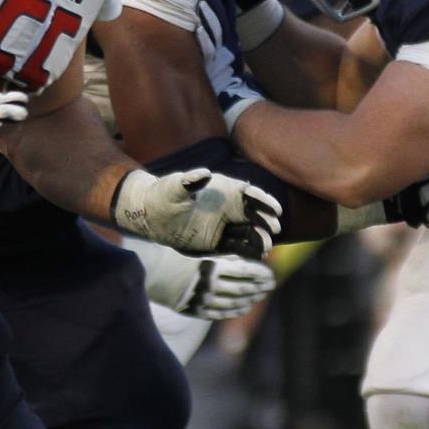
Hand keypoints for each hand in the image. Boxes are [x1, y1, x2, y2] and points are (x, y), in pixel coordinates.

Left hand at [111, 167, 282, 256]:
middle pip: (255, 214)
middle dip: (266, 222)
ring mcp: (225, 225)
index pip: (250, 194)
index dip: (265, 201)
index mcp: (224, 191)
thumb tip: (204, 173)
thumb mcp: (174, 187)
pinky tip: (258, 256)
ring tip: (264, 249)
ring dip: (260, 239)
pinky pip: (239, 247)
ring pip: (250, 232)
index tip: (276, 210)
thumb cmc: (163, 195)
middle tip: (274, 230)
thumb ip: (189, 181)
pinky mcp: (218, 242)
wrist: (152, 216)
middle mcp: (229, 208)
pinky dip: (249, 251)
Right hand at [132, 240, 276, 319]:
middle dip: (259, 287)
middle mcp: (208, 285)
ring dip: (250, 299)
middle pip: (241, 288)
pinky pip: (219, 314)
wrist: (148, 272)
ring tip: (260, 296)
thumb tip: (246, 256)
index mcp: (209, 266)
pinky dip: (234, 311)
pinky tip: (244, 308)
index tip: (270, 274)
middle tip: (271, 285)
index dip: (259, 273)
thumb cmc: (173, 254)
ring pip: (232, 302)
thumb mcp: (198, 250)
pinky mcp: (194, 310)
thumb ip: (221, 255)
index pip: (243, 270)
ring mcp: (201, 300)